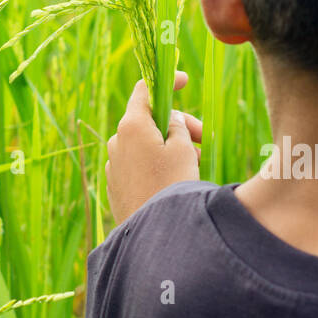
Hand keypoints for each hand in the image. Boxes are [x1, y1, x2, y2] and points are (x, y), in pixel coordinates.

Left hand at [106, 72, 201, 223]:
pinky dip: (156, 163)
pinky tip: (176, 178)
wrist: (152, 235)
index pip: (144, 90)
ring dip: (169, 145)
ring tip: (195, 161)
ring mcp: (114, 164)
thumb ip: (178, 125)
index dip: (165, 82)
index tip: (184, 81)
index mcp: (131, 125)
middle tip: (203, 135)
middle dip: (176, 123)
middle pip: (148, 119)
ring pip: (144, 144)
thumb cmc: (171, 186)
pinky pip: (138, 164)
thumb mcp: (184, 148)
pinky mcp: (116, 186)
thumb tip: (170, 119)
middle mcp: (117, 141)